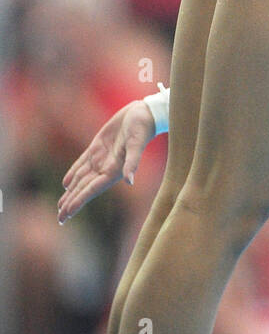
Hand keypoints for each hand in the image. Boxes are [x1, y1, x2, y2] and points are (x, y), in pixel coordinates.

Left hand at [57, 100, 156, 223]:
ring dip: (71, 193)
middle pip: (83, 189)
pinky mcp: (97, 148)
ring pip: (81, 180)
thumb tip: (130, 181)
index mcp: (114, 170)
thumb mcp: (136, 145)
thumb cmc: (141, 129)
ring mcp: (100, 159)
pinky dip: (73, 175)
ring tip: (61, 206)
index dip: (78, 201)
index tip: (67, 213)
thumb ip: (132, 163)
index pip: (91, 190)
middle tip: (60, 219)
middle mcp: (106, 168)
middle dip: (71, 203)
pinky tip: (66, 184)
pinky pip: (81, 165)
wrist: (143, 114)